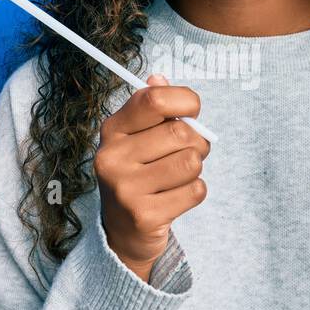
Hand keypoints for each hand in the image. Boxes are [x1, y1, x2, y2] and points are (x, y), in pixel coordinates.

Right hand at [94, 73, 210, 280]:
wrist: (121, 232)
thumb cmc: (138, 173)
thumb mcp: (137, 137)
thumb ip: (151, 108)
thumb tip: (160, 77)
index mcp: (112, 130)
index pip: (154, 99)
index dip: (185, 100)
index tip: (192, 110)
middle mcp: (112, 157)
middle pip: (181, 133)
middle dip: (197, 142)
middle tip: (189, 152)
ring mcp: (125, 188)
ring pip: (191, 162)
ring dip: (195, 169)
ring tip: (178, 176)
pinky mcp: (144, 215)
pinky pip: (195, 191)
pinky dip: (194, 192)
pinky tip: (175, 197)